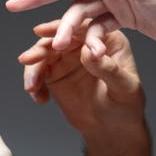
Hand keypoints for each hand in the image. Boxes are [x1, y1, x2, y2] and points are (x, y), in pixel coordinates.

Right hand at [17, 20, 144, 137]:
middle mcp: (84, 44)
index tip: (46, 34)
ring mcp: (67, 59)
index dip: (63, 28)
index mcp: (106, 39)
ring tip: (32, 86)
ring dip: (33, 69)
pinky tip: (39, 98)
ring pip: (43, 55)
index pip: (83, 27)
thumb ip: (107, 69)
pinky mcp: (54, 75)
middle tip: (28, 60)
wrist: (112, 128)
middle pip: (57, 38)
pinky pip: (37, 73)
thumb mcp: (124, 87)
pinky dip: (34, 84)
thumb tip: (89, 51)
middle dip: (40, 49)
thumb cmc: (126, 105)